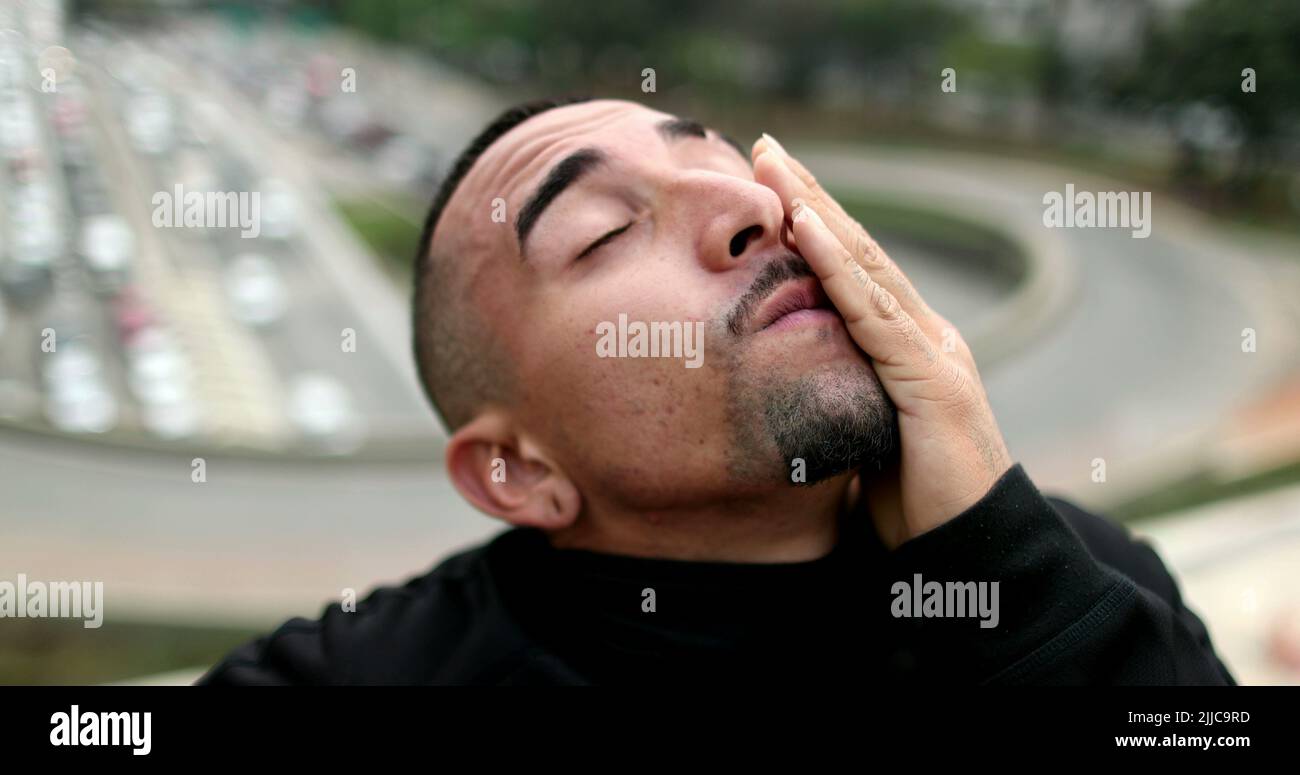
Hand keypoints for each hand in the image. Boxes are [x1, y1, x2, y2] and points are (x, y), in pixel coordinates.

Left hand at [752, 134, 1012, 548]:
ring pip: (865, 268)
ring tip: (775, 167)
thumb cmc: (914, 504)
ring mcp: (933, 354)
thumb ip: (839, 394)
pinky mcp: (932, 381)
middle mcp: (926, 337)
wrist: (969, 554)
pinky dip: (836, 267)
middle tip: (765, 148)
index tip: (772, 184)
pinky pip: (873, 314)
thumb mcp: (863, 433)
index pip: (853, 272)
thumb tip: (792, 379)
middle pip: (858, 252)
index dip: (814, 223)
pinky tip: (805, 228)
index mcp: (907, 349)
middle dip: (811, 195)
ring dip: (817, 210)